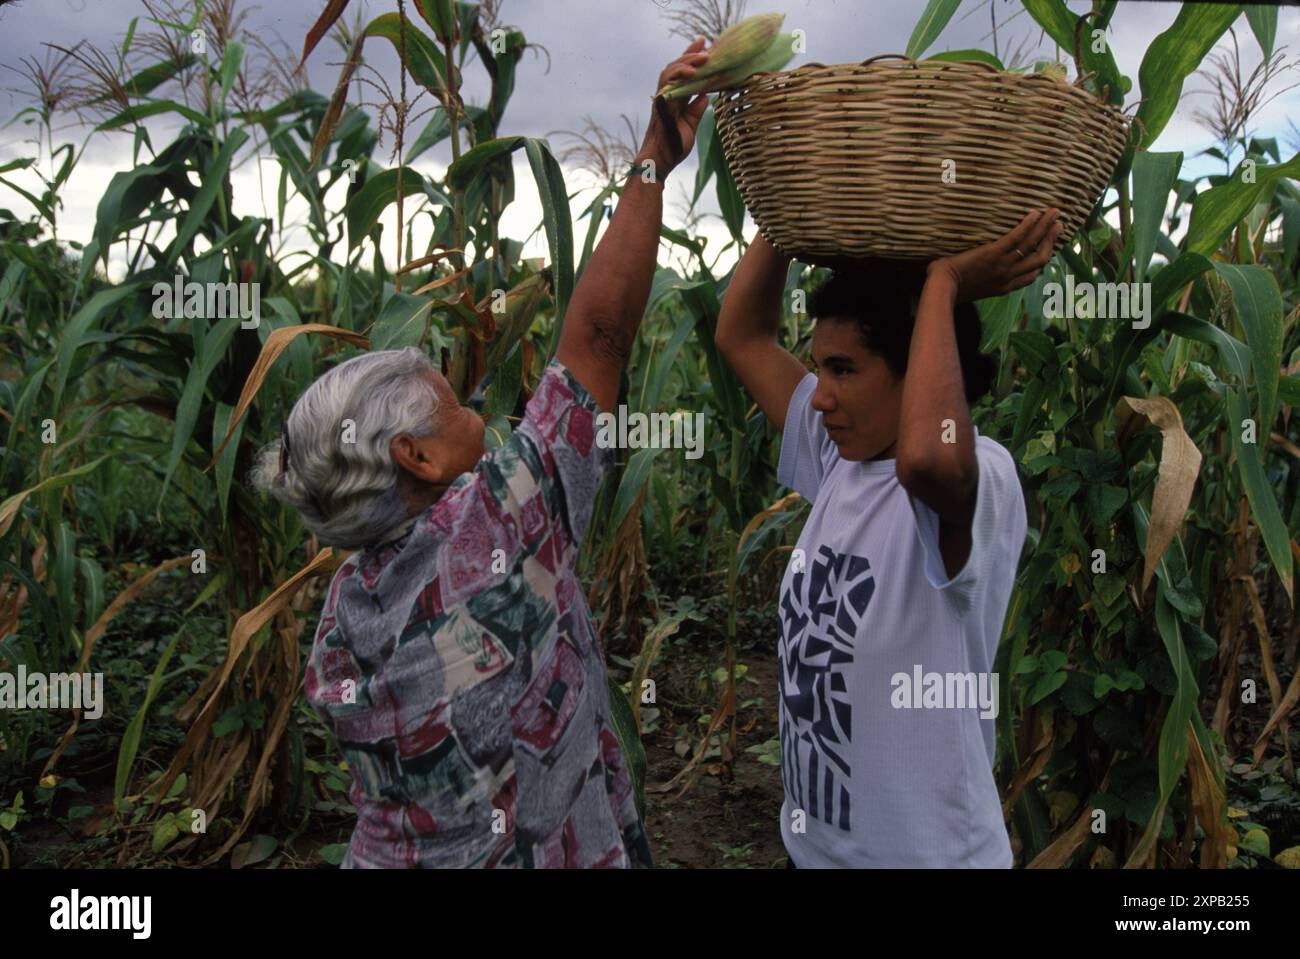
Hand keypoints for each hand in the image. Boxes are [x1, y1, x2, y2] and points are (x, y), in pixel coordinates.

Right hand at [638, 38, 710, 173]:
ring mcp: (663, 98)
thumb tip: (705, 96)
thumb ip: (696, 111)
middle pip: (676, 66)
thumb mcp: (690, 126)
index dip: (692, 58)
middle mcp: (668, 96)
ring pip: (671, 70)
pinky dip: (680, 74)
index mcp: (676, 99)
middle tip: (706, 44)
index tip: (705, 45)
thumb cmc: (673, 148)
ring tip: (704, 56)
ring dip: (687, 61)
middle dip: (691, 53)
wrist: (661, 161)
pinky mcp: (660, 103)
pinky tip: (693, 71)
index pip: (684, 74)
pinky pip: (668, 83)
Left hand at [927, 209, 1062, 301]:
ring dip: (1046, 228)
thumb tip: (974, 271)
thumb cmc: (948, 288)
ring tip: (1055, 213)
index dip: (1042, 262)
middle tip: (1058, 224)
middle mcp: (1008, 277)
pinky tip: (1035, 213)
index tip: (1049, 250)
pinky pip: (1015, 238)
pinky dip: (1027, 225)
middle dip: (1051, 240)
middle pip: (1039, 258)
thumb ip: (980, 281)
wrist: (941, 289)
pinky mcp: (992, 254)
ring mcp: (1002, 265)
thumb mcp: (971, 290)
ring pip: (1032, 245)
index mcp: (1003, 287)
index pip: (1031, 275)